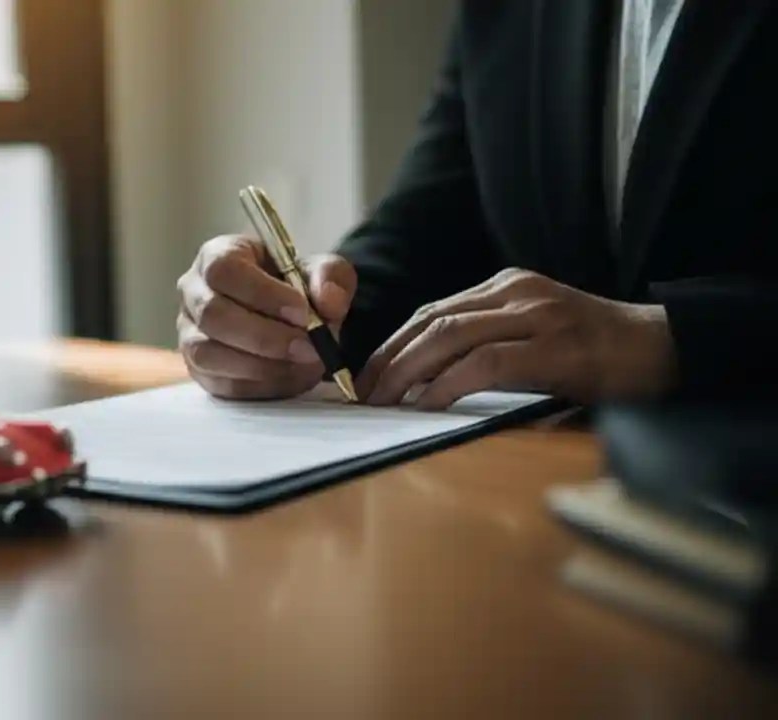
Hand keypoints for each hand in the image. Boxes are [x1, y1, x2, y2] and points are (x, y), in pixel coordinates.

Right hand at [177, 235, 357, 398]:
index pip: (224, 270)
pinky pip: (222, 385)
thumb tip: (328, 302)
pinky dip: (261, 385)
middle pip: (213, 315)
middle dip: (265, 336)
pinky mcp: (199, 371)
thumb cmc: (293, 287)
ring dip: (262, 364)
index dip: (262, 293)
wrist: (286, 318)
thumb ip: (330, 278)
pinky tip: (291, 376)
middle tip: (309, 347)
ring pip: (210, 354)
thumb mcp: (319, 271)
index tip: (302, 312)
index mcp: (217, 256)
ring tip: (304, 363)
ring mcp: (189, 335)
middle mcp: (194, 294)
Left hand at [356, 268, 675, 408]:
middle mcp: (515, 292)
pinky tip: (427, 405)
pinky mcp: (553, 346)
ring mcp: (535, 314)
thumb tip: (429, 383)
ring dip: (406, 371)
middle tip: (362, 393)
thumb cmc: (599, 353)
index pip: (433, 311)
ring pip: (448, 335)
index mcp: (507, 287)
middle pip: (431, 320)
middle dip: (388, 358)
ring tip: (383, 401)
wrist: (665, 348)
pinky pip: (484, 363)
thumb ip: (490, 346)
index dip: (394, 344)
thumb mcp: (536, 336)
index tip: (368, 375)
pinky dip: (447, 384)